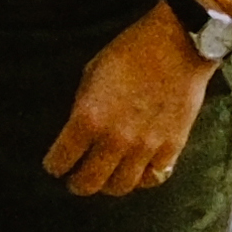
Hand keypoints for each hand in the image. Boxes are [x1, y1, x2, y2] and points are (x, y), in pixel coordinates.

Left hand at [41, 1, 214, 196]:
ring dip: (108, 185)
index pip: (61, 160)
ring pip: (120, 187)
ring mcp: (145, 148)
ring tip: (105, 179)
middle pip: (89, 183)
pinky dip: (141, 179)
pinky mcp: (171, 148)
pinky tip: (135, 172)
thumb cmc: (130, 51)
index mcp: (88, 117)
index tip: (54, 165)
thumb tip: (78, 130)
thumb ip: (83, 105)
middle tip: (75, 180)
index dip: (54, 165)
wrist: (177, 44)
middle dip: (77, 184)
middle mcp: (115, 139)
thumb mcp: (92, 72)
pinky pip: (152, 178)